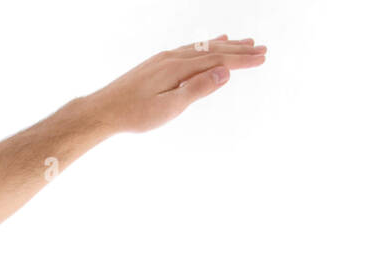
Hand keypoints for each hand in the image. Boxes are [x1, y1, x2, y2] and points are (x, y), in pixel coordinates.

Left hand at [87, 35, 266, 134]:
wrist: (102, 111)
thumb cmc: (134, 115)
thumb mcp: (169, 108)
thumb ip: (197, 89)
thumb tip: (224, 72)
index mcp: (178, 67)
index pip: (218, 61)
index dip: (242, 61)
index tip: (262, 59)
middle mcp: (172, 57)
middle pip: (212, 51)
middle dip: (238, 51)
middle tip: (261, 49)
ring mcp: (163, 59)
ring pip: (201, 48)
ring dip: (224, 46)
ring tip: (243, 43)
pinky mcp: (156, 64)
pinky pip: (188, 50)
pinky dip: (204, 47)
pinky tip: (209, 46)